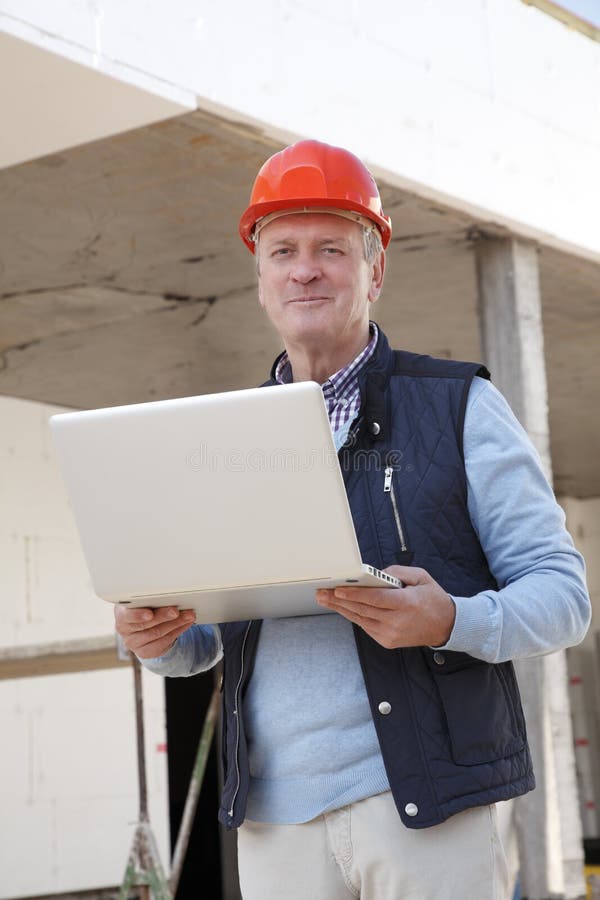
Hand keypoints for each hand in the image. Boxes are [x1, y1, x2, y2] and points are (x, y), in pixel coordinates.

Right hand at [114, 605, 195, 658]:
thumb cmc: (142, 607)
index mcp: (121, 613)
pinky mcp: (145, 652)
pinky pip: (164, 642)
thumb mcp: (141, 600)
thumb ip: (149, 598)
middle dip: (163, 616)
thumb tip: (168, 592)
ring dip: (176, 623)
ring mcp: (133, 642)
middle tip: (176, 611)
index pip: (126, 616)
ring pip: (157, 633)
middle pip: (145, 625)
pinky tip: (185, 623)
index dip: (137, 615)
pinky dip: (177, 631)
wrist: (141, 626)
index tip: (149, 614)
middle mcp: (124, 629)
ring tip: (188, 615)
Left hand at [316, 565, 455, 649]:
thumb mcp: (421, 577)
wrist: (446, 626)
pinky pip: (366, 626)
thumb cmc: (432, 599)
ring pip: (361, 619)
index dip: (355, 594)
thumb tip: (374, 574)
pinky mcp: (388, 641)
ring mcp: (391, 634)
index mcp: (407, 603)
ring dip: (341, 609)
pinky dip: (353, 616)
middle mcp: (398, 621)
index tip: (338, 590)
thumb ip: (397, 572)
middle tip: (322, 592)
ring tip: (325, 599)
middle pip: (363, 609)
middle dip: (340, 600)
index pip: (375, 599)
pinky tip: (342, 608)